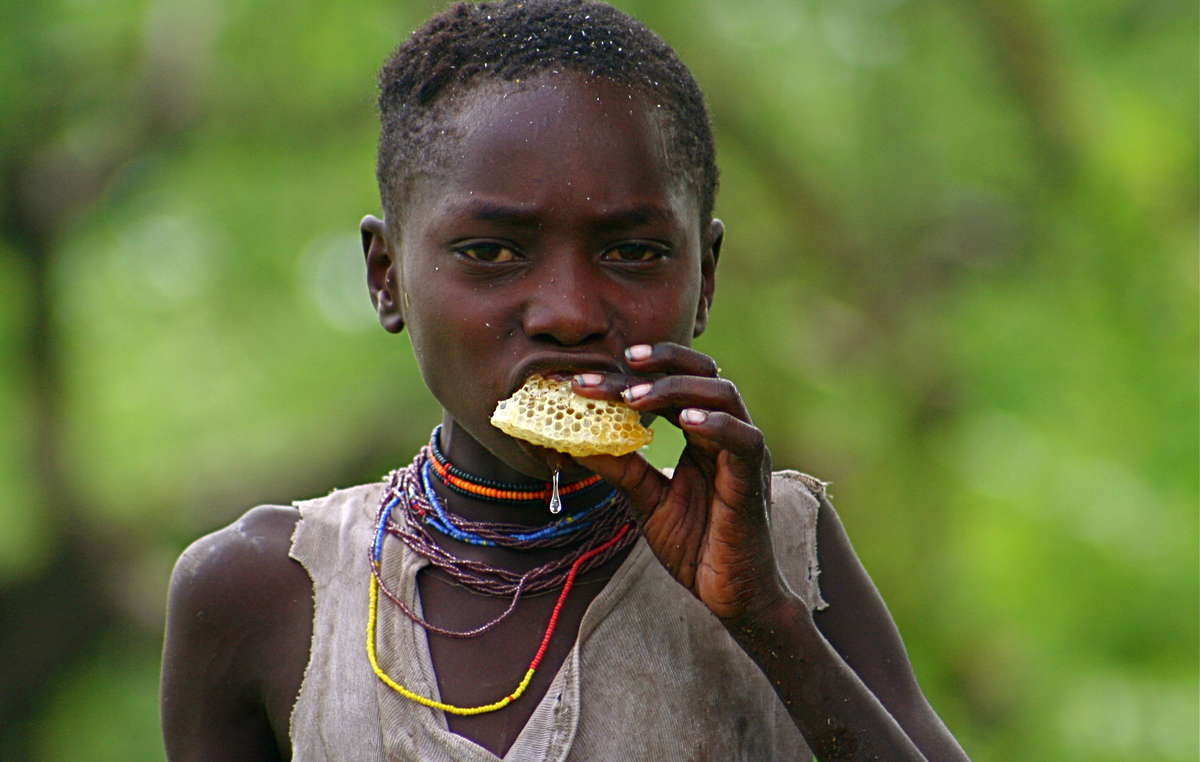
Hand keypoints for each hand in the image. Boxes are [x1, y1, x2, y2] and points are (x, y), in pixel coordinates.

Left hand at [572, 342, 787, 620]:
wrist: (731, 595)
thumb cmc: (695, 545)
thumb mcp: (645, 499)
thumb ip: (618, 467)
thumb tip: (570, 442)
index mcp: (700, 434)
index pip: (671, 385)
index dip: (634, 373)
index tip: (588, 376)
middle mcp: (725, 433)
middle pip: (702, 373)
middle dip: (661, 362)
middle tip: (620, 362)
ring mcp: (742, 452)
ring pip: (723, 394)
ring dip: (678, 388)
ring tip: (636, 397)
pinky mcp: (753, 478)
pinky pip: (743, 439)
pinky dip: (717, 424)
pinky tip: (686, 420)